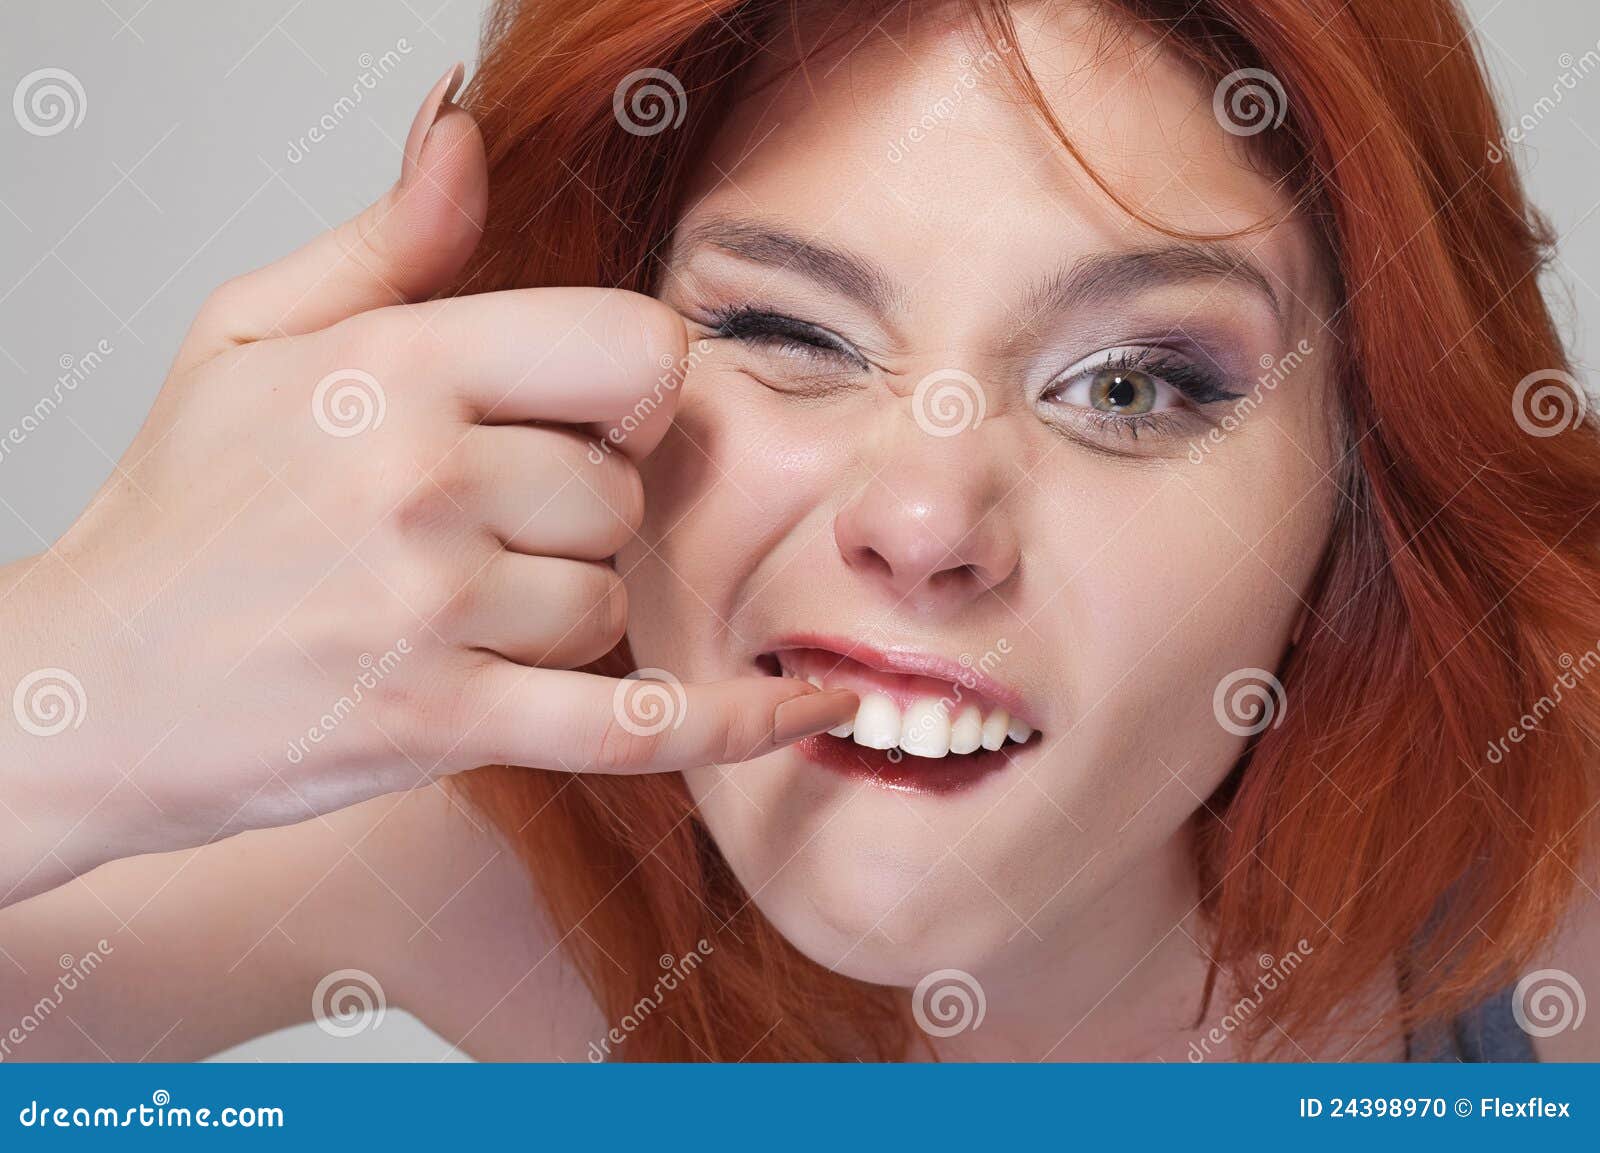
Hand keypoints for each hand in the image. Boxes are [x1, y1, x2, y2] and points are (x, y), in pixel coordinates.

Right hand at [0, 64, 855, 904]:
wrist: (87, 688)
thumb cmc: (174, 513)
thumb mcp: (250, 335)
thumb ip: (386, 239)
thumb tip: (462, 125)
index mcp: (392, 364)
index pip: (631, 348)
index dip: (636, 387)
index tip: (593, 416)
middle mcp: (419, 475)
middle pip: (625, 488)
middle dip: (577, 515)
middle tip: (476, 532)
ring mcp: (432, 605)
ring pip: (614, 599)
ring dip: (562, 614)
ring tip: (451, 612)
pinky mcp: (441, 721)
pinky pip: (634, 724)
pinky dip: (728, 723)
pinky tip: (809, 707)